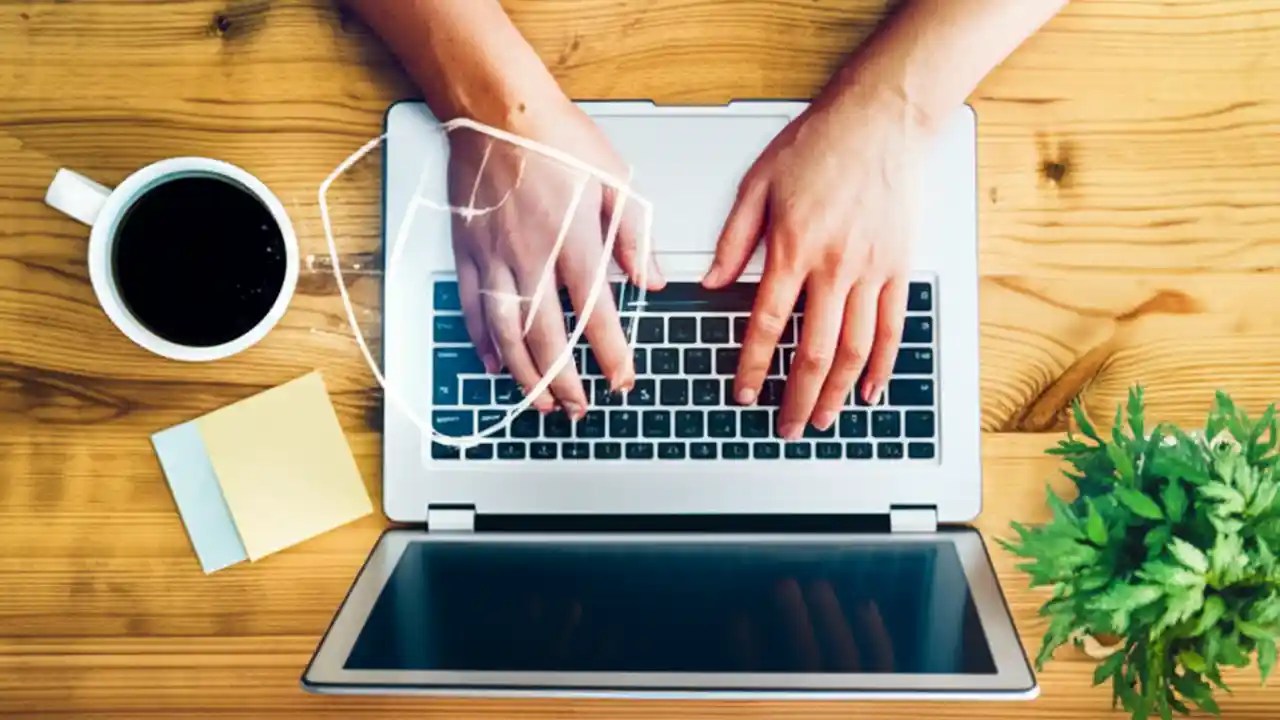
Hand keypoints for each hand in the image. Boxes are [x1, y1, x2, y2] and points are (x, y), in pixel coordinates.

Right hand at [448, 100, 663, 416]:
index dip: (610, 356)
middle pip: (547, 338)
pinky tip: (494, 366)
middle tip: (578, 408)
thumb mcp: (617, 180)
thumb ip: (636, 236)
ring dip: (524, 375)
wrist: (497, 109)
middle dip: (564, 382)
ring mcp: (494, 259)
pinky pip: (472, 308)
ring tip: (540, 402)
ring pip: (506, 334)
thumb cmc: (557, 138)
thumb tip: (654, 279)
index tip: (621, 381)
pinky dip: (482, 343)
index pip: (596, 316)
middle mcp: (530, 258)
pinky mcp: (468, 252)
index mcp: (574, 242)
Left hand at [704, 90, 923, 438]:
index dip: (753, 366)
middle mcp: (835, 266)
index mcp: (792, 247)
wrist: (882, 119)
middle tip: (785, 426)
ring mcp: (873, 270)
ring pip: (856, 349)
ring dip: (838, 392)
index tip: (744, 393)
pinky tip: (871, 390)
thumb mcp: (758, 183)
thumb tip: (708, 282)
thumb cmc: (820, 144)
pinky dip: (882, 365)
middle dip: (798, 396)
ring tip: (823, 419)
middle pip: (815, 350)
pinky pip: (893, 328)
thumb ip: (732, 238)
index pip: (766, 324)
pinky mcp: (899, 268)